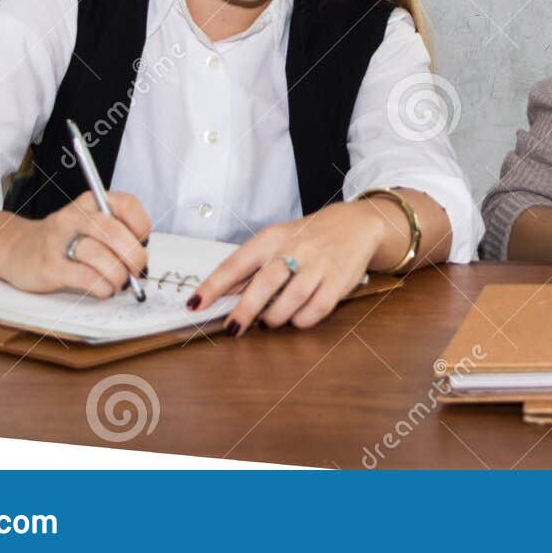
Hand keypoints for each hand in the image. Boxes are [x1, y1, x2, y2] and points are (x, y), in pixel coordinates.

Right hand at [0, 191, 149, 296]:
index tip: (143, 242)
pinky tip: (104, 289)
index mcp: (90, 202)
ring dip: (118, 274)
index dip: (141, 225)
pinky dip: (101, 286)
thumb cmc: (62, 239)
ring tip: (120, 282)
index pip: (125, 204)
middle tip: (139, 270)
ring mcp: (59, 241)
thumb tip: (142, 258)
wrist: (15, 249)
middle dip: (134, 255)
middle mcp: (74, 217)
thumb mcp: (88, 224)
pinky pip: (84, 276)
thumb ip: (115, 233)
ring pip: (99, 254)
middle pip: (114, 231)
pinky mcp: (49, 266)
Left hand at [188, 201, 382, 334]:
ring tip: (271, 319)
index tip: (194, 305)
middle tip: (234, 328)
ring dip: (274, 318)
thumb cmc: (309, 236)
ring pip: (289, 302)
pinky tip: (297, 316)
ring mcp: (319, 265)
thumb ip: (251, 268)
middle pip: (264, 284)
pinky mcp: (338, 282)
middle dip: (245, 311)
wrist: (357, 224)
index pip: (236, 263)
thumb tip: (219, 294)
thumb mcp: (277, 241)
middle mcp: (295, 249)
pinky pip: (314, 311)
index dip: (213, 286)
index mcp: (272, 237)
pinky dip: (301, 320)